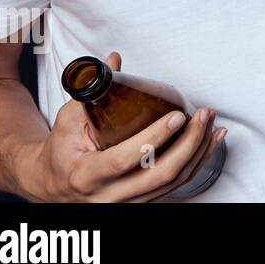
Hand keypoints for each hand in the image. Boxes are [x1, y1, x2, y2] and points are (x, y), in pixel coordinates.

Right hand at [17, 50, 224, 201]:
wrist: (52, 183)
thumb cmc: (62, 148)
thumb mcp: (69, 118)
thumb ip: (92, 90)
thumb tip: (115, 59)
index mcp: (86, 175)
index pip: (124, 159)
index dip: (154, 138)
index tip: (177, 116)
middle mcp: (108, 196)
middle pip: (159, 174)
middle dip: (188, 144)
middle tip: (203, 116)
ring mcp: (127, 203)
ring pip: (172, 183)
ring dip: (199, 152)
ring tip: (212, 124)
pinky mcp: (141, 202)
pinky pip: (176, 186)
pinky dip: (198, 164)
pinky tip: (211, 143)